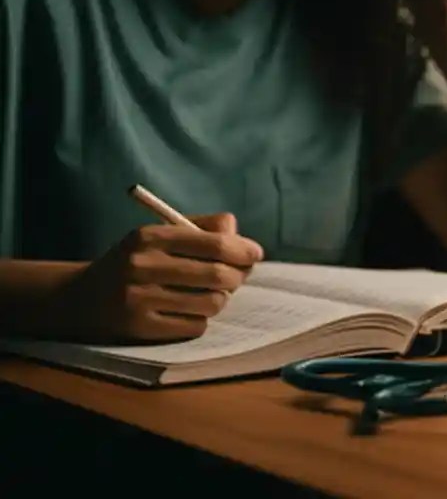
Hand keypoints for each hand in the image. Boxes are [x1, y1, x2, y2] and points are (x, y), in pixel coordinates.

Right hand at [49, 213, 263, 343]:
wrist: (81, 299)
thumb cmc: (134, 262)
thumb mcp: (158, 236)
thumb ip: (201, 228)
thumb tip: (241, 236)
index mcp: (149, 237)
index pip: (213, 242)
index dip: (243, 250)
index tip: (255, 255)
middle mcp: (142, 265)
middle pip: (218, 274)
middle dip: (237, 277)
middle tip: (237, 278)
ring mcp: (140, 298)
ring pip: (211, 302)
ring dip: (220, 299)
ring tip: (211, 294)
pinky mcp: (140, 327)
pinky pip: (195, 326)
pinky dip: (201, 319)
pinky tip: (188, 311)